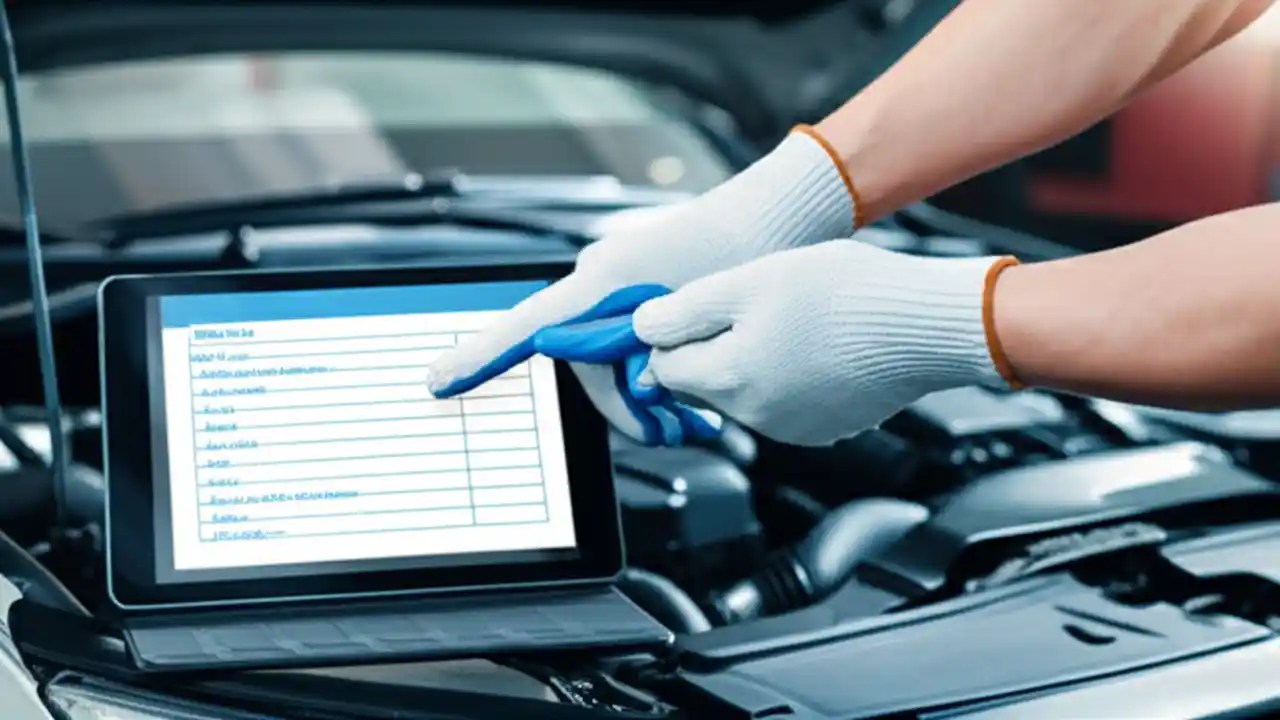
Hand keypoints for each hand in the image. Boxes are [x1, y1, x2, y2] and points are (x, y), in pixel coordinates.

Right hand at [426, 130, 854, 443]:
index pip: (528, 326)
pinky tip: (696, 392)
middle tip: (675, 432)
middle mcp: (603, 279)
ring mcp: (622, 283)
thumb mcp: (700, 318)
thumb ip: (657, 358)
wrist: (781, 214)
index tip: (439, 379)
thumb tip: (638, 387)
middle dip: (628, 406)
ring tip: (700, 419)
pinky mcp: (645, 289)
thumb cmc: (744, 255)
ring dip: (650, 394)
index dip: (481, 356)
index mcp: (604, 280)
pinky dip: (660, 370)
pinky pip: (635, 340)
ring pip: (616, 358)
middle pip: (587, 363)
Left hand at [631, 240, 1012, 445]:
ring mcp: (791, 430)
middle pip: (703, 381)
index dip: (672, 332)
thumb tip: (641, 331)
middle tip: (753, 301)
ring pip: (744, 391)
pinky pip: (784, 402)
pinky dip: (789, 375)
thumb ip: (685, 310)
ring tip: (794, 317)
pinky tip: (819, 342)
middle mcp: (754, 417)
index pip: (663, 367)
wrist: (924, 324)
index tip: (694, 305)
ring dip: (753, 357)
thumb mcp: (747, 281)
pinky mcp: (824, 430)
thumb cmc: (841, 293)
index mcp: (728, 380)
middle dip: (715, 345)